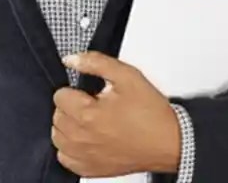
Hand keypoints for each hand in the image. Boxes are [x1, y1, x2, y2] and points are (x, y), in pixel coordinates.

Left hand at [51, 52, 181, 176]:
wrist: (170, 143)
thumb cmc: (152, 114)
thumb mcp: (127, 76)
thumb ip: (95, 62)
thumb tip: (70, 59)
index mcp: (88, 115)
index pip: (59, 96)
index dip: (75, 91)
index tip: (90, 95)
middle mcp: (81, 138)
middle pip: (57, 116)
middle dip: (72, 108)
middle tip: (94, 108)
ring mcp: (84, 156)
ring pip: (57, 136)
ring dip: (69, 127)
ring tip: (89, 122)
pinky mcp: (89, 169)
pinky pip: (64, 157)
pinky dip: (70, 148)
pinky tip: (86, 140)